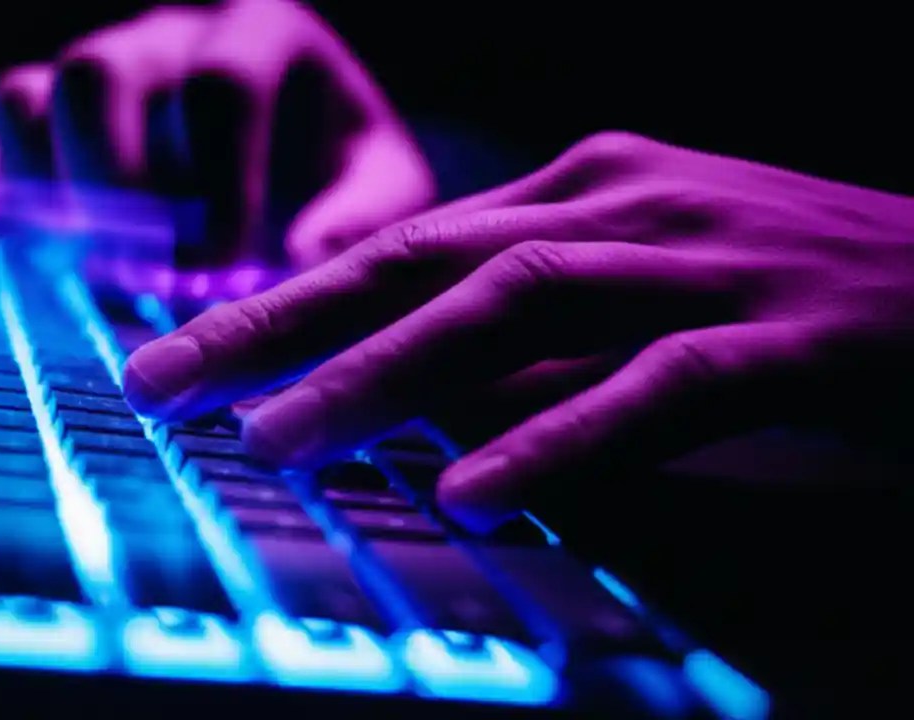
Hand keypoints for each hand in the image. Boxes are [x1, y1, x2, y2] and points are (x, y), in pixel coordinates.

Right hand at [0, 0, 434, 266]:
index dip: (216, 183)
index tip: (221, 276)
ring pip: (26, 99)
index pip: (219, 86)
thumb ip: (357, 223)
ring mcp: (99, 80)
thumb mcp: (383, 194)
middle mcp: (168, 40)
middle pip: (97, 73)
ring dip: (43, 199)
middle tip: (135, 277)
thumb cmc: (347, 179)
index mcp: (259, 35)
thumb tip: (299, 263)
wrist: (307, 172)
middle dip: (108, 184)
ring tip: (84, 275)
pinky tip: (35, 272)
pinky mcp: (49, 131)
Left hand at [121, 131, 913, 530]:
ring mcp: (707, 263)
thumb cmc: (795, 299)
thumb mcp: (641, 300)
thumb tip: (410, 410)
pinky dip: (559, 438)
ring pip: (517, 309)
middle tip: (163, 385)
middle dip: (280, 327)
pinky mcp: (792, 340)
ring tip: (278, 437)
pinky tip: (475, 491)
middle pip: (420, 261)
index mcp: (581, 190)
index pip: (398, 245)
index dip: (281, 303)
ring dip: (386, 377)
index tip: (180, 356)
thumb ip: (532, 346)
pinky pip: (658, 390)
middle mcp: (625, 205)